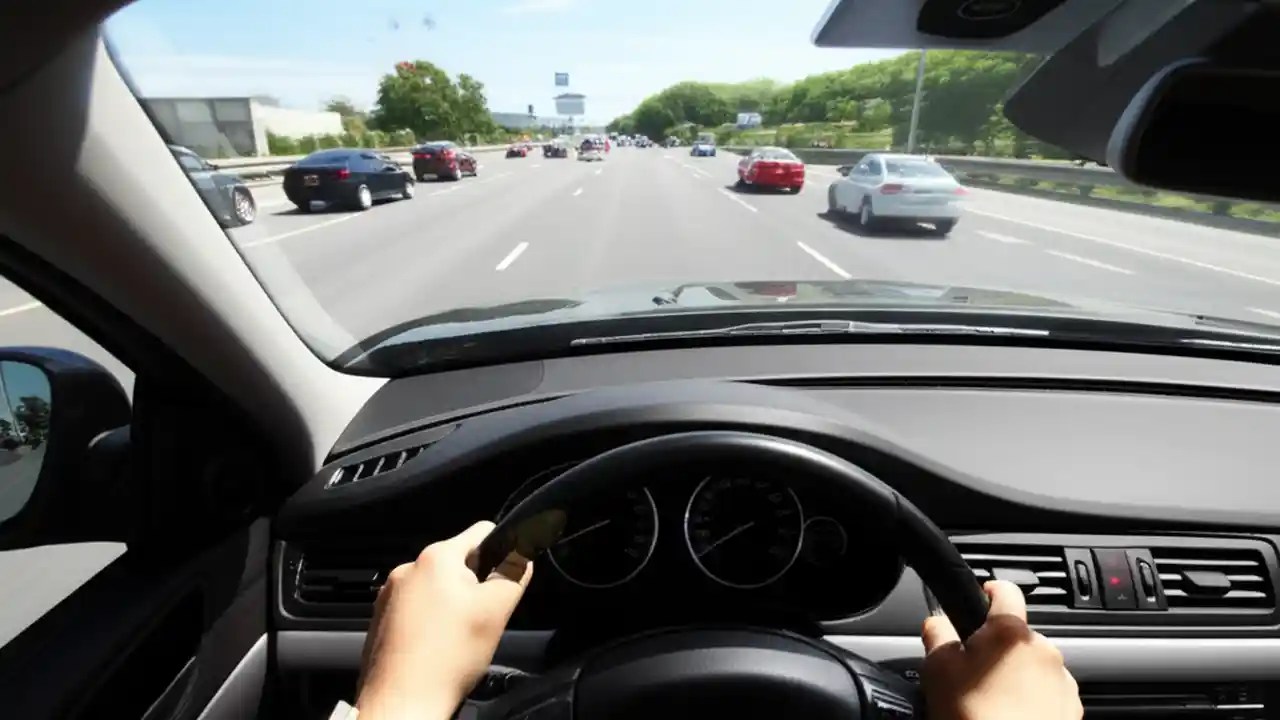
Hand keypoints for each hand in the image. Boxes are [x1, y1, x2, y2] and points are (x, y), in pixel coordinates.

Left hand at [356, 521, 532, 719]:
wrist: (401, 703)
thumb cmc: (448, 657)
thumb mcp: (496, 610)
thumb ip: (514, 573)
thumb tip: (521, 555)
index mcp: (436, 557)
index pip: (482, 532)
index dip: (502, 552)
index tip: (504, 583)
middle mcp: (407, 568)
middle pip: (458, 563)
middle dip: (474, 587)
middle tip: (481, 620)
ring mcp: (389, 595)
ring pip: (436, 588)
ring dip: (451, 606)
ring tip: (456, 639)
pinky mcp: (380, 619)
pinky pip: (416, 609)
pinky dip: (430, 623)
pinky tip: (436, 648)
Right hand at [921, 580, 1082, 719]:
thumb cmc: (973, 717)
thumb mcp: (936, 669)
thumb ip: (937, 633)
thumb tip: (938, 621)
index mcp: (1011, 632)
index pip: (1005, 590)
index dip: (988, 590)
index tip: (980, 596)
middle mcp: (1045, 651)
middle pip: (1016, 635)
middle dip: (996, 647)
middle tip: (970, 671)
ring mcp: (1062, 683)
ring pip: (1033, 666)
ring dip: (1015, 675)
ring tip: (990, 701)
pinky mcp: (1071, 711)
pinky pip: (1047, 694)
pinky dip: (1030, 700)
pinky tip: (1008, 717)